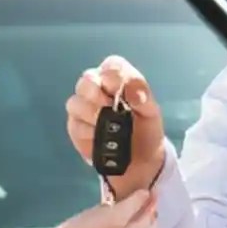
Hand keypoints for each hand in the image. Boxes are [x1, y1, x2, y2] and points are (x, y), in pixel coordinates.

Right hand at [42, 189, 156, 227]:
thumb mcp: (113, 217)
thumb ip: (132, 206)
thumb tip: (146, 195)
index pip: (148, 217)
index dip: (151, 201)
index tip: (153, 186)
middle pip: (138, 225)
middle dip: (141, 209)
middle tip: (141, 191)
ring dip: (127, 215)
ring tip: (124, 199)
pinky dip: (113, 222)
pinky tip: (104, 214)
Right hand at [65, 55, 166, 199]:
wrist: (140, 162)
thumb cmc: (145, 130)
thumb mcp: (152, 111)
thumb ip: (143, 96)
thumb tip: (134, 93)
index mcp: (118, 79)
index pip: (111, 66)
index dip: (113, 75)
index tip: (120, 89)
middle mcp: (97, 89)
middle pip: (87, 79)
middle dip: (96, 92)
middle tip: (109, 106)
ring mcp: (83, 108)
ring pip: (75, 102)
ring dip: (91, 113)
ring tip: (106, 124)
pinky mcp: (76, 128)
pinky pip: (74, 125)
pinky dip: (87, 131)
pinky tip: (99, 137)